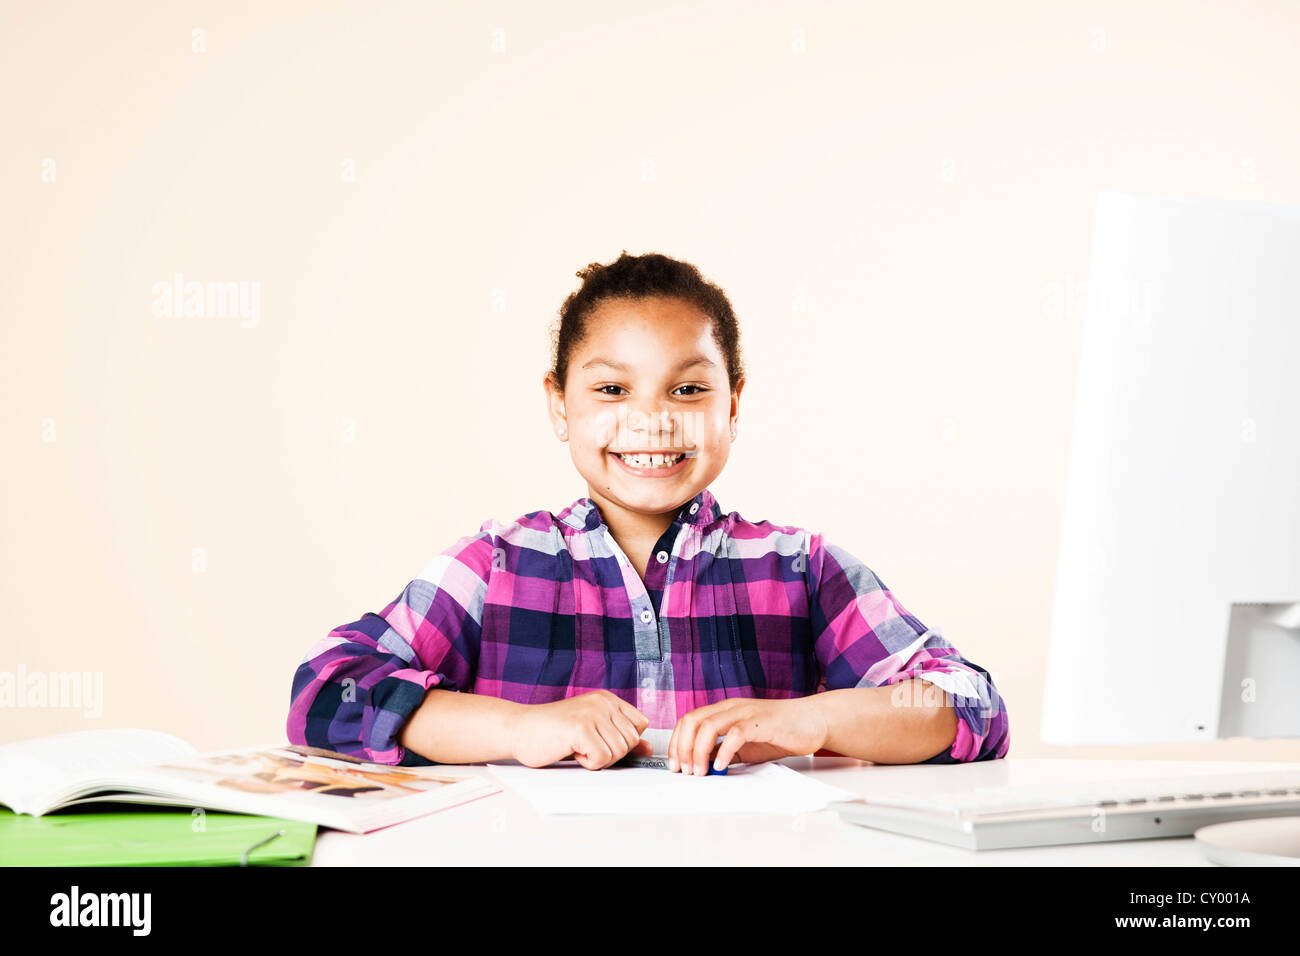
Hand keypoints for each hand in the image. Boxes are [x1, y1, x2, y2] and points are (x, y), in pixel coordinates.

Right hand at [511, 690, 652, 769]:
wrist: (518, 729)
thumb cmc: (553, 733)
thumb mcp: (592, 732)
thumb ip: (620, 738)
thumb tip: (649, 748)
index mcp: (607, 699)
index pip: (640, 725)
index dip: (624, 741)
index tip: (600, 741)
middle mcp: (602, 702)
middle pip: (631, 741)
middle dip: (611, 752)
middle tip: (585, 746)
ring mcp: (592, 713)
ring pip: (619, 752)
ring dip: (597, 759)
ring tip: (576, 747)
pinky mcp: (580, 728)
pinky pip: (602, 759)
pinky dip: (588, 763)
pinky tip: (571, 752)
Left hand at [668, 696, 827, 775]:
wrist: (812, 721)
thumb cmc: (779, 732)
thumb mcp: (744, 745)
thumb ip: (723, 751)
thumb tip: (700, 764)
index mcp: (724, 710)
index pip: (689, 720)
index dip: (676, 742)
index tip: (675, 764)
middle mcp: (731, 707)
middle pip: (693, 721)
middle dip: (682, 747)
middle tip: (684, 770)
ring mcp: (746, 712)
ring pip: (709, 725)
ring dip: (699, 751)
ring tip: (700, 771)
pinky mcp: (762, 722)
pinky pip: (736, 733)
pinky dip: (724, 750)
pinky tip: (722, 765)